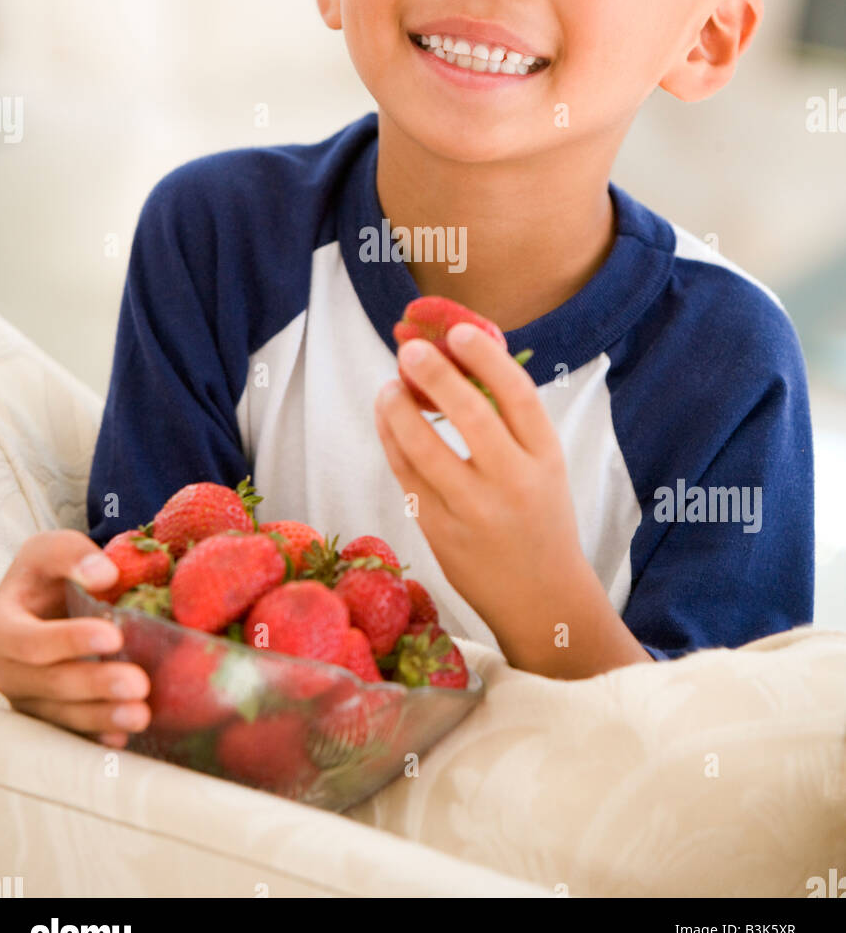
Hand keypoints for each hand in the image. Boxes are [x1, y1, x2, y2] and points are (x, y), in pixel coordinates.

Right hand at [0, 531, 150, 747]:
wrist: (46, 599)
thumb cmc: (48, 573)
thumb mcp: (52, 548)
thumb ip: (73, 555)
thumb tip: (104, 576)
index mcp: (0, 628)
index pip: (30, 641)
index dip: (69, 641)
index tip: (113, 634)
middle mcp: (7, 670)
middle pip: (50, 683)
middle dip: (95, 684)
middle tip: (138, 684)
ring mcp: (27, 698)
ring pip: (61, 714)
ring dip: (101, 716)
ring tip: (141, 714)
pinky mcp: (48, 715)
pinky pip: (70, 731)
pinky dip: (96, 735)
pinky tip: (122, 736)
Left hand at [374, 321, 583, 649]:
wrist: (543, 600)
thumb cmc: (540, 518)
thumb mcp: (544, 467)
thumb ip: (511, 424)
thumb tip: (459, 362)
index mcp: (546, 458)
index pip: (518, 395)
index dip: (486, 357)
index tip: (458, 333)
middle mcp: (513, 483)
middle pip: (470, 415)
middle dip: (435, 375)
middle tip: (410, 350)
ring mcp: (474, 511)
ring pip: (424, 448)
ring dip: (398, 409)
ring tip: (388, 387)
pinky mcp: (441, 533)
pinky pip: (406, 478)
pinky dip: (391, 443)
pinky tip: (386, 421)